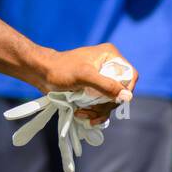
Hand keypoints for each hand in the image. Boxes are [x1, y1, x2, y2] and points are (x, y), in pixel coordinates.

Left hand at [9, 50, 135, 171]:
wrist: (41, 73)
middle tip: (90, 111)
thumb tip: (128, 97)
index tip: (114, 101)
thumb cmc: (60, 70)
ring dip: (99, 111)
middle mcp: (109, 66)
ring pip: (111, 101)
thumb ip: (106, 85)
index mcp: (110, 56)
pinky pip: (102, 105)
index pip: (130, 75)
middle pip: (121, 92)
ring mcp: (102, 79)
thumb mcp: (84, 76)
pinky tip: (83, 116)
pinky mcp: (94, 90)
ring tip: (82, 114)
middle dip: (106, 105)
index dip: (125, 91)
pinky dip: (94, 113)